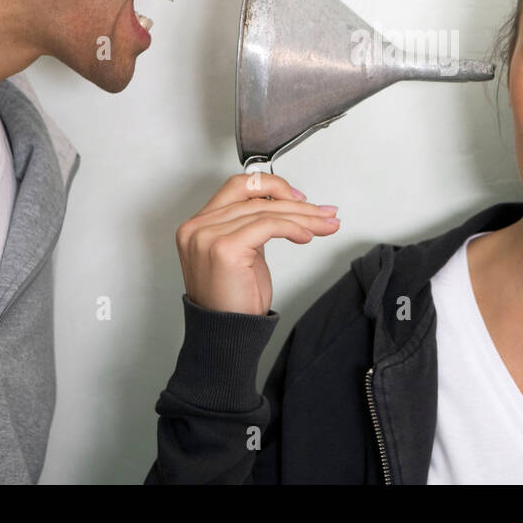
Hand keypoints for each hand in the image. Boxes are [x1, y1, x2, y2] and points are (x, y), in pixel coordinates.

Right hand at [174, 172, 340, 314]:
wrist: (226, 335)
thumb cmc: (233, 300)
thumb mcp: (243, 254)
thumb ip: (252, 227)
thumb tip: (287, 206)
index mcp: (198, 225)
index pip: (238, 187)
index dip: (271, 186)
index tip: (298, 197)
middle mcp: (198, 227)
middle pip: (255, 198)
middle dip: (296, 204)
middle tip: (324, 212)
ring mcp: (207, 236)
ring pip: (266, 210)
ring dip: (303, 217)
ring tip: (325, 225)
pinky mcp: (224, 248)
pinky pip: (268, 225)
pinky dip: (293, 227)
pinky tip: (306, 235)